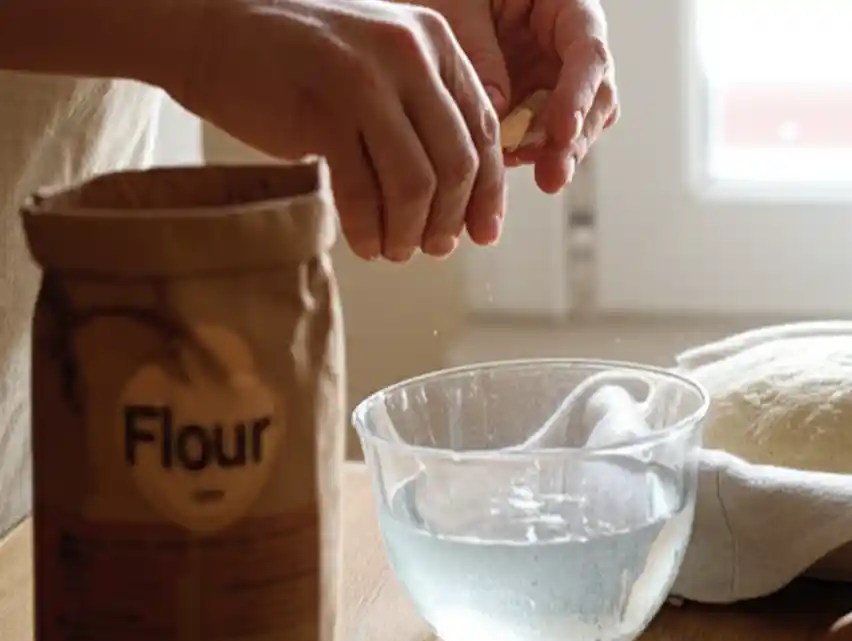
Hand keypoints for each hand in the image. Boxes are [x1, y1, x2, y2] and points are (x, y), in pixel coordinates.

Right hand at [174, 0, 505, 260]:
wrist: (210, 29)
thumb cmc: (302, 63)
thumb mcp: (381, 68)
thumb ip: (426, 114)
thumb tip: (468, 200)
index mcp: (435, 40)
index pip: (485, 128)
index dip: (489, 192)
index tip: (484, 235)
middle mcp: (408, 52)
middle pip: (458, 161)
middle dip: (450, 218)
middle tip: (434, 249)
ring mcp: (364, 77)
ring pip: (416, 181)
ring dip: (409, 230)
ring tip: (395, 250)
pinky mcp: (322, 108)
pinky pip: (362, 189)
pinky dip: (368, 227)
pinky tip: (364, 244)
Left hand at [425, 0, 619, 192]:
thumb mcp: (460, 2)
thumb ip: (479, 49)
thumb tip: (499, 110)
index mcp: (567, 7)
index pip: (589, 53)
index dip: (580, 94)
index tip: (562, 131)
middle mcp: (570, 46)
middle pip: (595, 98)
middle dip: (575, 140)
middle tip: (554, 176)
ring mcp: (555, 77)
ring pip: (575, 124)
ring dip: (556, 154)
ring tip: (531, 177)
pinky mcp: (534, 103)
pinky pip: (541, 135)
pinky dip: (527, 152)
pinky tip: (506, 163)